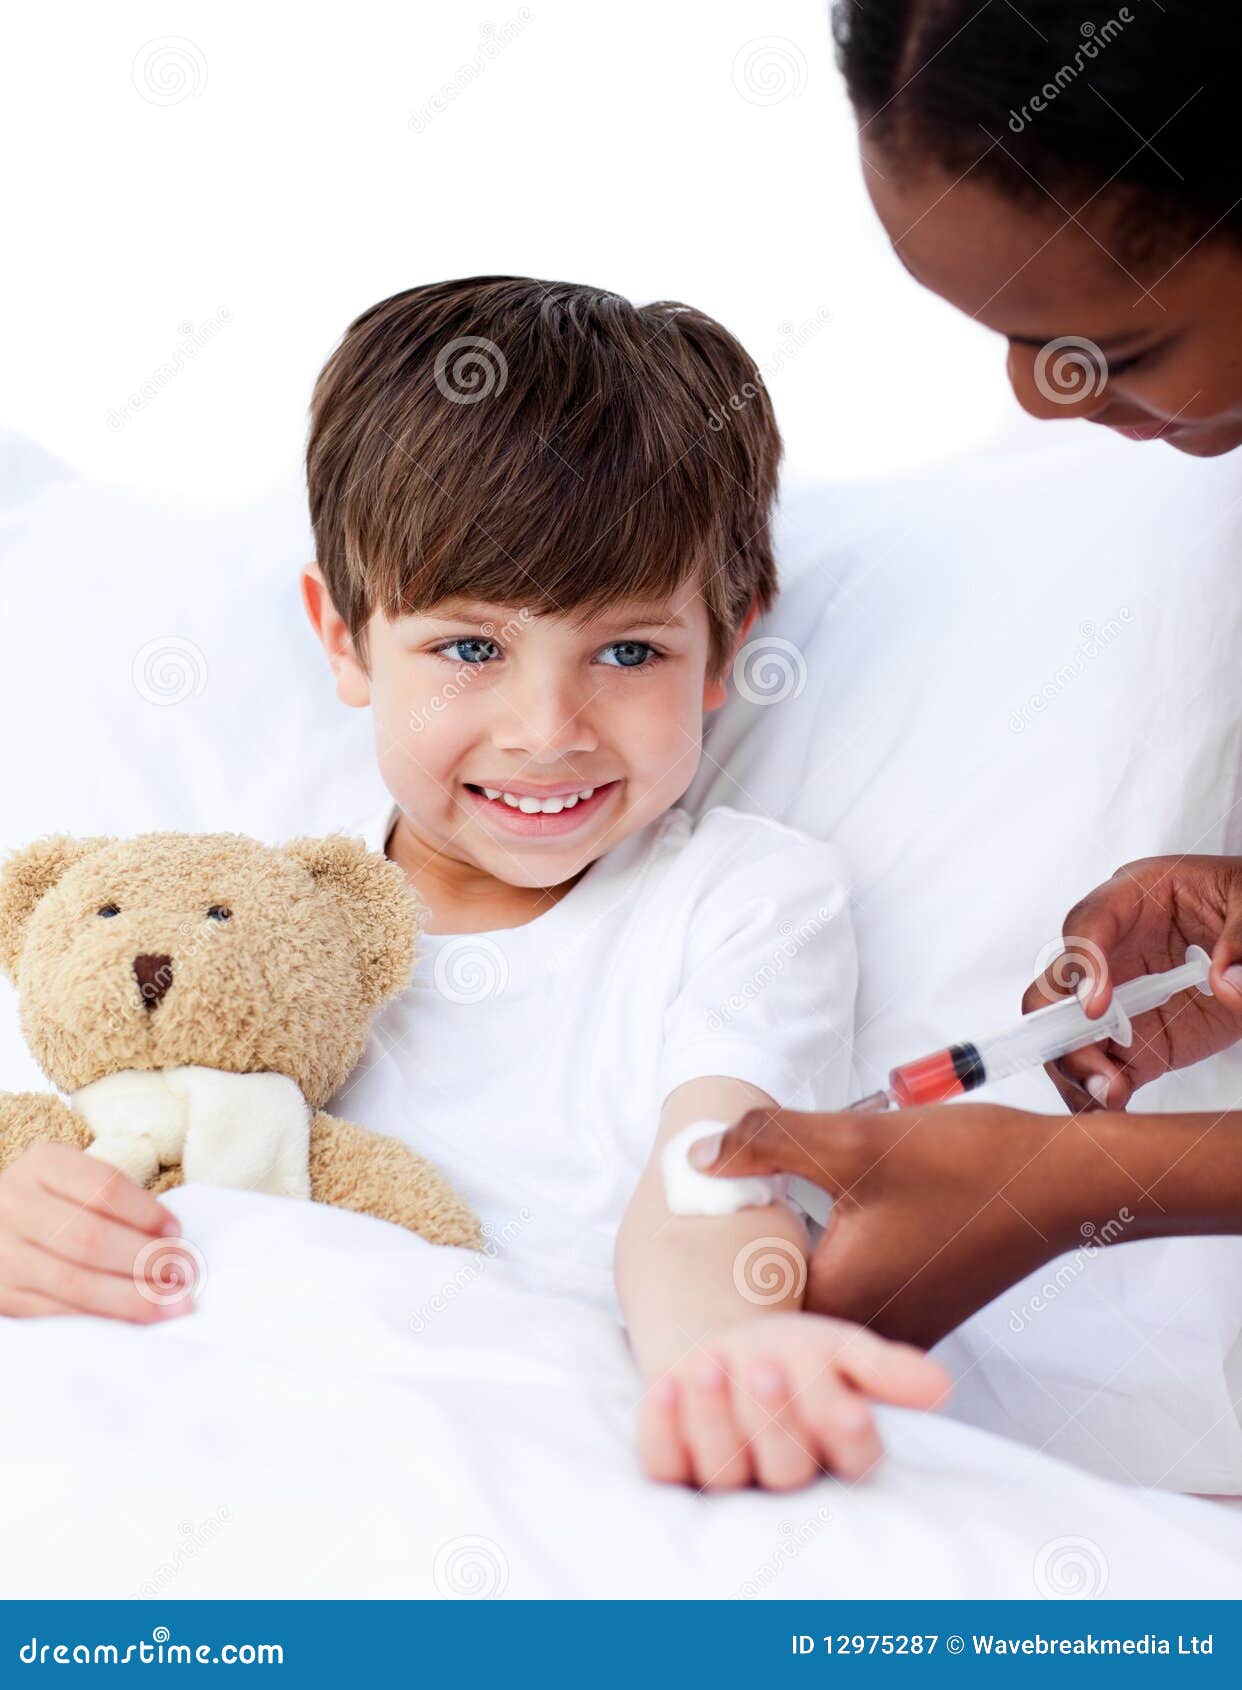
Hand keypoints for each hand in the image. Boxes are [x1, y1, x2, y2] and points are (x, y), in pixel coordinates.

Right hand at [0, 1143, 195, 1321]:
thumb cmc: (51, 1200)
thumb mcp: (74, 1179)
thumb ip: (114, 1201)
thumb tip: (169, 1241)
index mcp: (42, 1166)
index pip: (104, 1188)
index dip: (147, 1213)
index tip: (177, 1231)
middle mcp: (16, 1206)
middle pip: (90, 1238)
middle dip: (146, 1260)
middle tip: (184, 1273)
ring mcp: (3, 1254)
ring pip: (75, 1282)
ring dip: (132, 1298)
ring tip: (173, 1304)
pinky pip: (56, 1313)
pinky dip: (101, 1318)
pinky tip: (134, 1319)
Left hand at [638, 1310, 948, 1489]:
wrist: (727, 1349)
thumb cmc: (796, 1358)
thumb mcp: (840, 1349)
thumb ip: (883, 1369)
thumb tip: (941, 1388)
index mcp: (834, 1453)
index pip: (853, 1464)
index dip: (850, 1441)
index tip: (850, 1410)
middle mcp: (782, 1477)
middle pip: (786, 1469)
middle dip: (776, 1419)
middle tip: (767, 1367)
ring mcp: (726, 1477)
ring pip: (723, 1468)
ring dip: (715, 1417)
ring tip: (712, 1363)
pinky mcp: (675, 1467)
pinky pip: (666, 1464)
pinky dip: (662, 1427)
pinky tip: (665, 1385)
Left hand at [690, 1104, 1081, 1347]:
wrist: (1057, 1180)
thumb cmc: (965, 1164)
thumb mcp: (854, 1140)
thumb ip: (767, 1144)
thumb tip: (694, 1156)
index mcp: (843, 1308)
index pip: (746, 1320)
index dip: (706, 1283)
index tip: (673, 1247)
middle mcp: (867, 1333)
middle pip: (775, 1319)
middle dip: (739, 1275)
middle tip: (691, 1231)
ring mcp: (895, 1326)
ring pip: (812, 1308)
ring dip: (780, 1269)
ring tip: (741, 1216)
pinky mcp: (916, 1311)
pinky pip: (846, 1299)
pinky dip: (818, 1266)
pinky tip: (801, 1223)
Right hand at [1023, 854, 1241, 1110]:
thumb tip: (1226, 981)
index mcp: (1133, 898)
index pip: (1088, 924)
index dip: (1083, 964)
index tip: (1095, 1005)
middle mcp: (1112, 950)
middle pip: (1057, 986)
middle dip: (1061, 1028)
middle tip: (1093, 1062)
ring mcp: (1120, 999)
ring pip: (1066, 1034)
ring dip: (1076, 1068)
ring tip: (1108, 1094)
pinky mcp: (1139, 1040)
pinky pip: (1104, 1068)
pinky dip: (1100, 1091)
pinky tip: (1113, 1105)